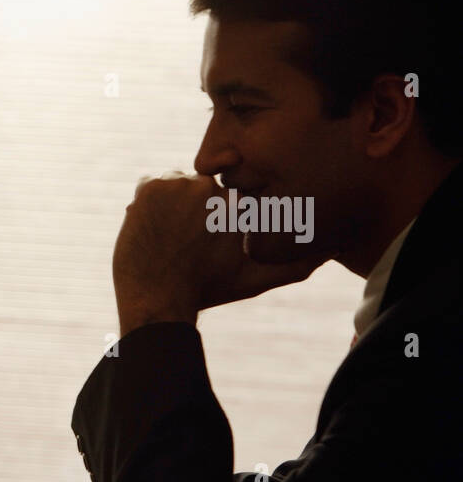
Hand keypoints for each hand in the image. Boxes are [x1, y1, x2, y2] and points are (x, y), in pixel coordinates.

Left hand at [113, 173, 334, 333]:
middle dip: (196, 210)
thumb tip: (331, 252)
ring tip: (170, 236)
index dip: (220, 215)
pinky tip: (154, 228)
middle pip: (204, 188)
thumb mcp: (256, 281)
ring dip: (174, 203)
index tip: (208, 235)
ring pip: (179, 184)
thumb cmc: (207, 290)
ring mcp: (179, 185)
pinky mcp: (151, 185)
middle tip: (186, 241)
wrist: (158, 298)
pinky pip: (153, 183)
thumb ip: (296, 265)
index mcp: (238, 206)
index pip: (233, 194)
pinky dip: (151, 201)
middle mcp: (212, 189)